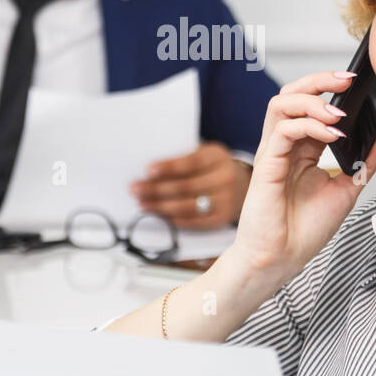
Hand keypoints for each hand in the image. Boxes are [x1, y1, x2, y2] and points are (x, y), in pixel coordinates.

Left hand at [129, 141, 249, 229]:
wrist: (240, 185)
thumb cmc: (210, 167)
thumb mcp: (203, 154)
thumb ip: (182, 159)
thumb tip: (149, 173)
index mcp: (218, 156)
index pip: (192, 162)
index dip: (169, 166)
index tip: (148, 170)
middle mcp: (225, 178)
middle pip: (187, 186)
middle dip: (157, 188)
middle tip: (136, 189)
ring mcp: (226, 200)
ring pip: (188, 206)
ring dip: (160, 206)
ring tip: (142, 204)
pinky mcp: (221, 219)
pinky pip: (193, 222)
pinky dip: (173, 220)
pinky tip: (158, 216)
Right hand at [225, 70, 375, 284]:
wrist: (282, 259)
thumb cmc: (305, 230)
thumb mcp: (348, 188)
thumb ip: (365, 159)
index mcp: (303, 148)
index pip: (313, 104)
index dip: (332, 89)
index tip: (360, 85)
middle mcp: (285, 144)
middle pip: (293, 94)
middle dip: (320, 80)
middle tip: (347, 80)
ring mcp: (273, 151)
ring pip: (282, 103)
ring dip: (313, 100)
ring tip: (339, 113)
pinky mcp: (266, 162)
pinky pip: (283, 129)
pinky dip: (309, 125)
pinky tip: (331, 135)